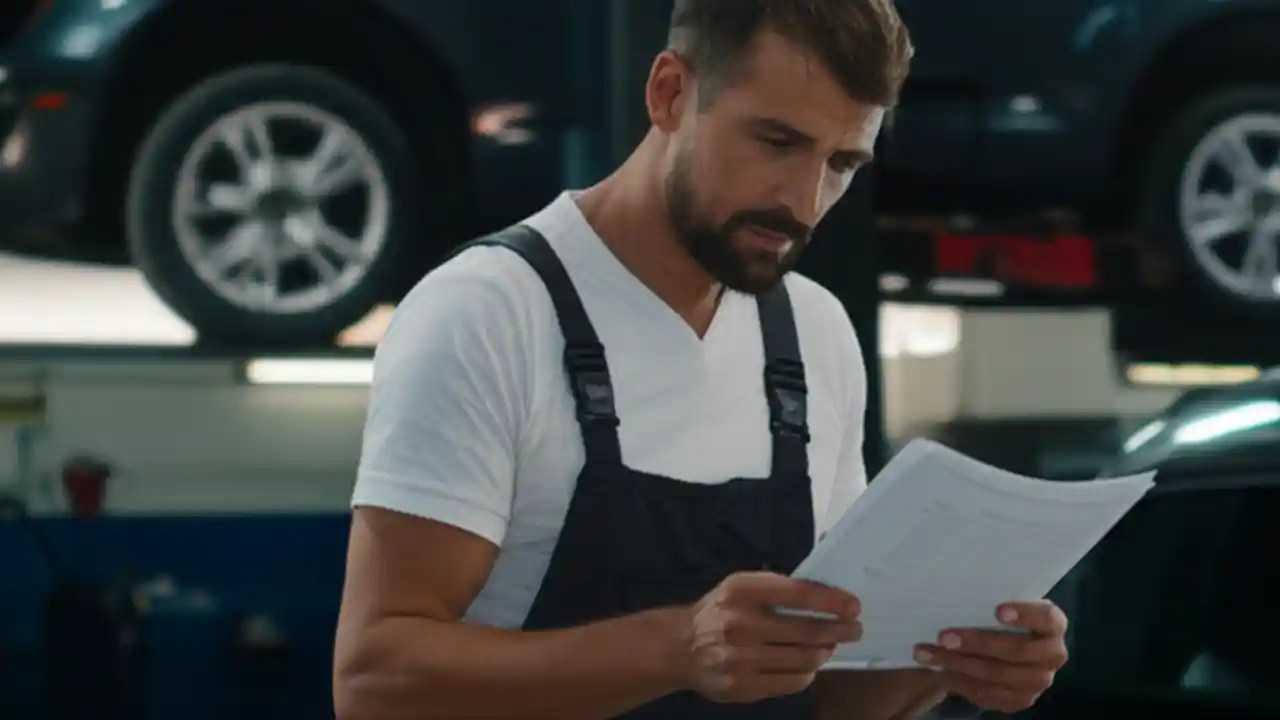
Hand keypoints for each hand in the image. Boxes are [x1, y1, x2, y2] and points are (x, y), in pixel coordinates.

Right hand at [679, 572, 862, 703]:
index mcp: (742, 592)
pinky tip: (810, 665)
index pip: (798, 593)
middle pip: (807, 630)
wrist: (680, 647)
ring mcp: (742, 659)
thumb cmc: (720, 611)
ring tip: (829, 646)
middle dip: (839, 630)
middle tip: (855, 629)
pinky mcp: (744, 687)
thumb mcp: (740, 587)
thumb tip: (826, 595)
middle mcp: (741, 624)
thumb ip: (776, 587)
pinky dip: (808, 673)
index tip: (854, 606)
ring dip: (825, 652)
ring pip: (804, 659)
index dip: (831, 600)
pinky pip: (792, 682)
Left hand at [913, 600, 1068, 713]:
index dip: (1026, 615)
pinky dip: (959, 680)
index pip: (1047, 619)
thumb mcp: (999, 602)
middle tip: (944, 636)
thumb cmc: (996, 616)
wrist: (1000, 648)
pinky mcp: (1019, 700)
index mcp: (1053, 624)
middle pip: (1018, 650)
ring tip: (927, 653)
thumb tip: (954, 586)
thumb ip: (989, 598)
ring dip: (958, 663)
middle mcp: (1052, 655)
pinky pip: (987, 693)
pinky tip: (937, 669)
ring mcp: (1038, 682)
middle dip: (977, 643)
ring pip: (997, 675)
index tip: (998, 610)